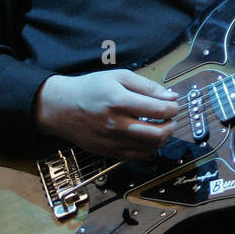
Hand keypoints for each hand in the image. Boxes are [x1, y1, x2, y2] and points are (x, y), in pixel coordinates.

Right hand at [33, 70, 178, 159]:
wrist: (61, 107)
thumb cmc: (90, 88)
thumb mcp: (118, 77)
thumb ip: (147, 86)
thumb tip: (170, 96)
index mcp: (119, 101)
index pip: (159, 110)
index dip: (173, 108)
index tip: (173, 104)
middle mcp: (116, 124)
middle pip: (157, 134)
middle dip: (171, 126)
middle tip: (171, 119)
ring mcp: (112, 141)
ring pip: (150, 148)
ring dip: (162, 139)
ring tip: (161, 127)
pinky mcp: (109, 152)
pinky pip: (137, 156)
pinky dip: (149, 149)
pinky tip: (148, 138)